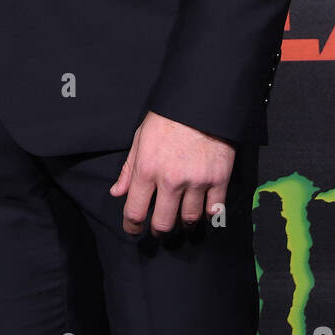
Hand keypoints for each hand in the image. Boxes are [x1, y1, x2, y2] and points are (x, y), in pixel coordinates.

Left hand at [109, 110, 235, 236]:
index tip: (133, 229)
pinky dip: (208, 215)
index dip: (132, 226)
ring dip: (183, 223)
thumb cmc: (167, 118)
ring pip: (189, 220)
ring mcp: (196, 182)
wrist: (200, 103)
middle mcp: (170, 180)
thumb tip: (117, 192)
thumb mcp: (140, 138)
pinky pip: (214, 211)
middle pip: (163, 223)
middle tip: (159, 229)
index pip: (134, 211)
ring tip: (181, 218)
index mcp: (147, 169)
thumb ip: (128, 169)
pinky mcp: (218, 180)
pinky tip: (203, 209)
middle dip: (159, 231)